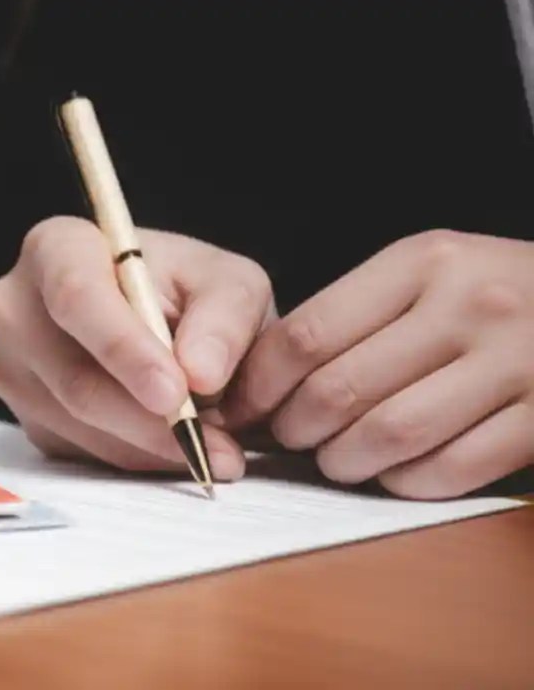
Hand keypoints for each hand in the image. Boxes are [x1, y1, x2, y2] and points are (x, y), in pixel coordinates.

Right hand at [0, 217, 274, 478]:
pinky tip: (176, 446)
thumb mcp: (227, 282)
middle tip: (218, 449)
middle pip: (75, 379)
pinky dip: (138, 459)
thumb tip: (200, 375)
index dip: (123, 349)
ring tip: (217, 450)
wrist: (156, 317)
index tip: (176, 392)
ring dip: (153, 448)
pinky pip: (81, 452)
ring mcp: (12, 369)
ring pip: (81, 426)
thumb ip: (224, 318)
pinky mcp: (26, 418)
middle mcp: (15, 308)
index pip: (75, 297)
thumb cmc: (185, 289)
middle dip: (151, 422)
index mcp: (55, 248)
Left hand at [225, 230, 533, 498]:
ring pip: (390, 435)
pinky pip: (451, 468)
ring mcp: (515, 361)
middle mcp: (469, 305)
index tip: (238, 407)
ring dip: (344, 461)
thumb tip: (259, 379)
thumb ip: (355, 315)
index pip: (306, 334)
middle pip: (339, 391)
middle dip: (294, 430)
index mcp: (423, 262)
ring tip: (336, 458)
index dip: (259, 385)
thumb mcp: (429, 272)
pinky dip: (406, 481)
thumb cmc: (495, 292)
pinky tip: (395, 473)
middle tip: (285, 440)